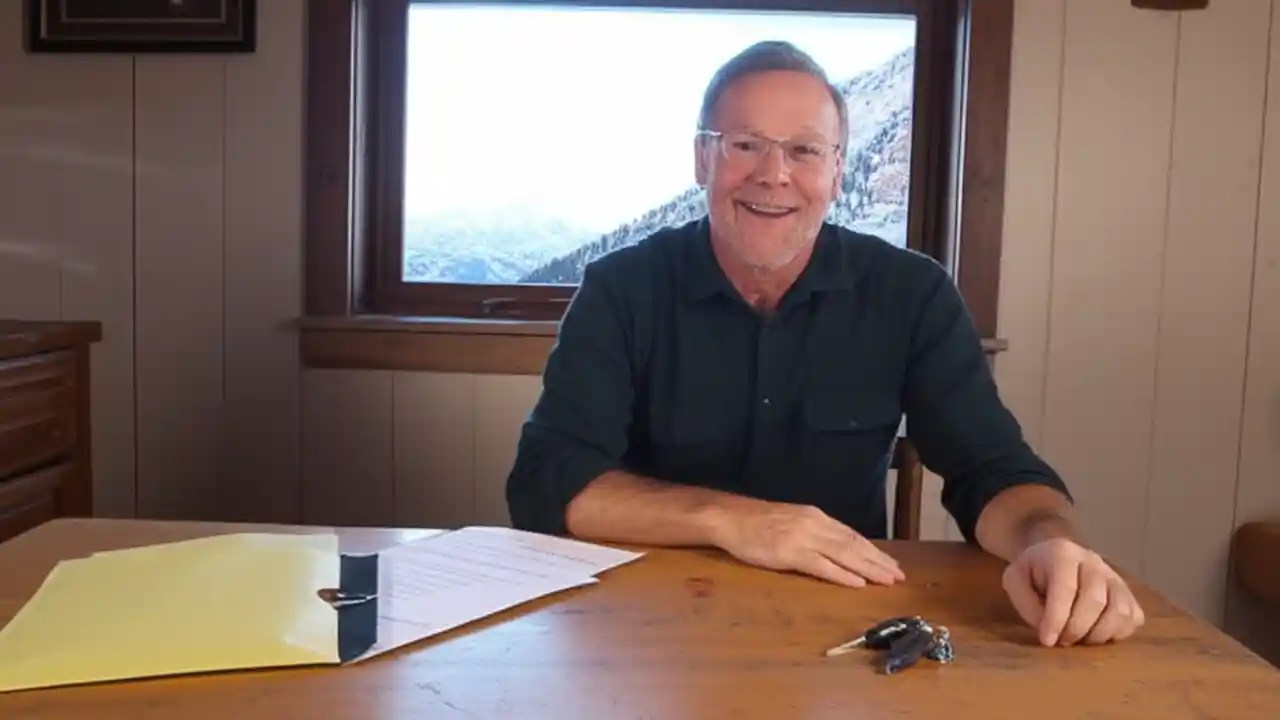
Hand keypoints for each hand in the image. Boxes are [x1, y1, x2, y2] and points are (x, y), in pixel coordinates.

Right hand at [711, 501, 905, 587]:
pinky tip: (857, 583)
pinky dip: (842, 575)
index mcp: (816, 517)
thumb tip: (834, 546)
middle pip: (854, 544)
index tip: (890, 562)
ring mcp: (803, 538)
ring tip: (887, 580)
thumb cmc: (756, 522)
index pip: (851, 535)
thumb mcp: (791, 521)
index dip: (873, 550)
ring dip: (869, 569)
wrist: (730, 518)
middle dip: (878, 561)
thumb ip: (812, 532)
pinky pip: (822, 566)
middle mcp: (815, 525)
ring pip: (844, 554)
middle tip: (898, 575)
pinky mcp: (790, 553)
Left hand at [1002, 537, 1144, 645]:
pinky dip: (1116, 634)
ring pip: (1120, 612)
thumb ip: (1026, 603)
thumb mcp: (1015, 580)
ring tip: (1078, 639)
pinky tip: (1095, 634)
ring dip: (1098, 635)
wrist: (1054, 555)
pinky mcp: (1129, 594)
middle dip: (1076, 629)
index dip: (1057, 618)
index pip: (1065, 587)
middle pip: (1095, 601)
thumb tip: (1049, 630)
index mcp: (1063, 553)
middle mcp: (1094, 562)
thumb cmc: (1033, 572)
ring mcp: (1115, 577)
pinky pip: (1133, 619)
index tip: (1047, 640)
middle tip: (1061, 641)